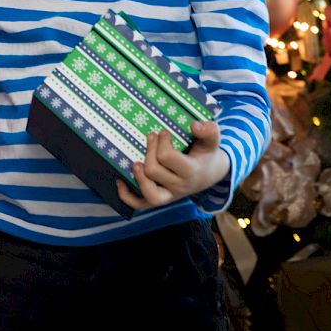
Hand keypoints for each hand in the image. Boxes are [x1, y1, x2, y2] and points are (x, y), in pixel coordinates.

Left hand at [116, 121, 230, 211]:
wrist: (209, 174)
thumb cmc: (205, 153)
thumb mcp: (211, 141)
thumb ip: (209, 131)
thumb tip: (195, 125)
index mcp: (191, 171)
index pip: (167, 157)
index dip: (162, 142)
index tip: (163, 132)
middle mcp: (179, 187)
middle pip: (154, 171)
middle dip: (149, 151)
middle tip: (151, 136)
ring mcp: (169, 196)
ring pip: (149, 194)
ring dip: (139, 177)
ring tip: (135, 162)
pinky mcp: (159, 199)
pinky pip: (140, 204)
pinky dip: (127, 196)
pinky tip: (119, 181)